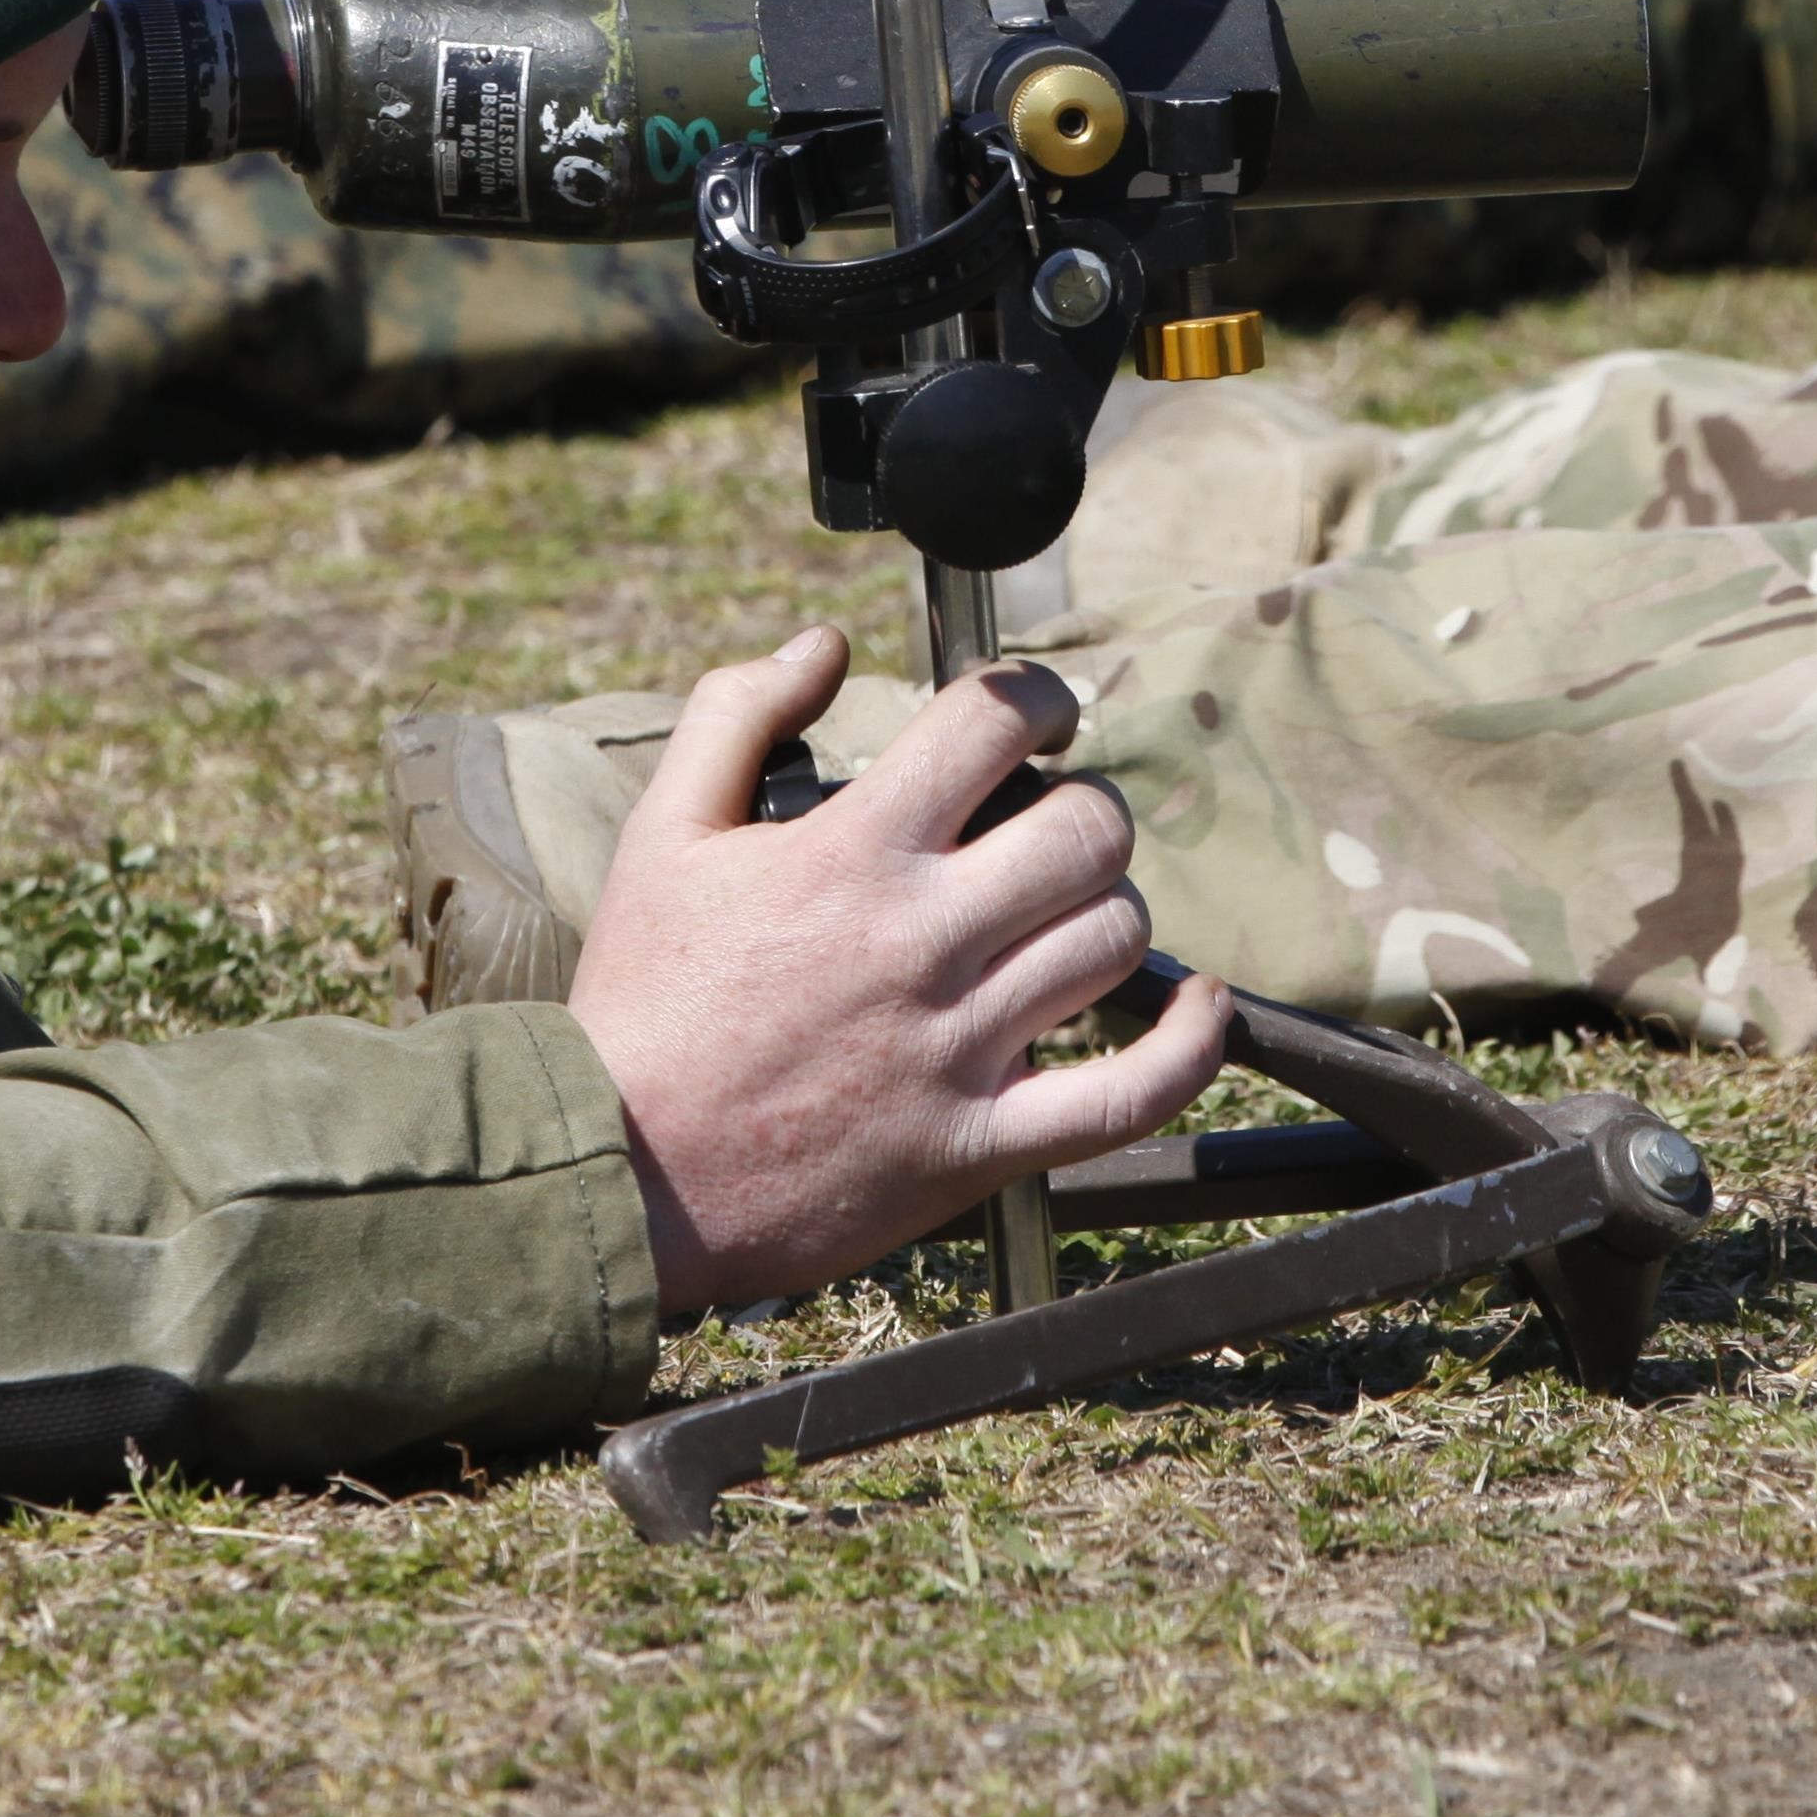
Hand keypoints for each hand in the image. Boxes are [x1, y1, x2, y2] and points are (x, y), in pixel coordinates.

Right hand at [568, 625, 1228, 1309]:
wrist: (619, 1171)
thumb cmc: (640, 1000)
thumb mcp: (659, 831)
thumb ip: (735, 713)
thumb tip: (823, 645)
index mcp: (853, 852)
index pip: (997, 721)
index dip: (1037, 695)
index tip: (1035, 714)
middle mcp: (922, 940)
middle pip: (1087, 828)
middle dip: (1082, 805)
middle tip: (1047, 823)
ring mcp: (960, 1047)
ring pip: (1113, 938)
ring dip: (1106, 906)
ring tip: (1063, 910)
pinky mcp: (979, 1145)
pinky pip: (1128, 1097)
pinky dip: (1189, 1048)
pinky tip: (1198, 1006)